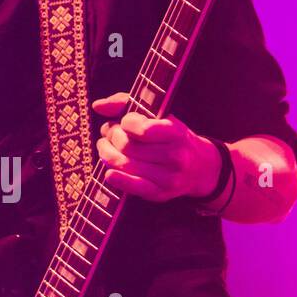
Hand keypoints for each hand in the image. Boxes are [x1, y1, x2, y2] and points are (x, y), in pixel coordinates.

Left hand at [92, 92, 221, 202]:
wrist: (199, 168)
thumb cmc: (171, 137)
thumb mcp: (158, 115)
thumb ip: (126, 103)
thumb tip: (98, 106)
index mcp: (176, 133)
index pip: (142, 128)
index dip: (125, 123)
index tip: (124, 122)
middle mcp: (175, 155)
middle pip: (128, 147)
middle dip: (111, 137)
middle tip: (108, 134)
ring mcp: (169, 177)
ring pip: (126, 165)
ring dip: (107, 155)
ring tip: (104, 148)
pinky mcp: (160, 193)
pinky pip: (135, 187)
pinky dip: (119, 180)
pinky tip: (109, 173)